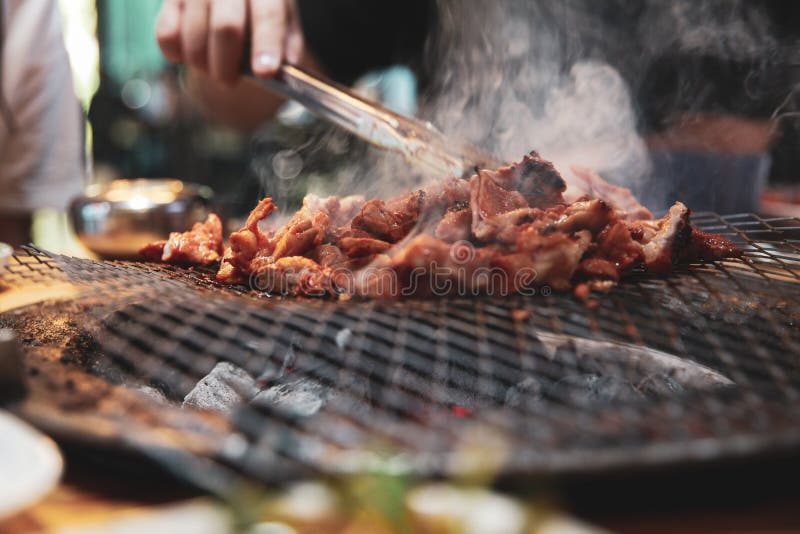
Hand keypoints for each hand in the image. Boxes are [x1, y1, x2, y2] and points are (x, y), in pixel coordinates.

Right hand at [156, 0, 305, 84]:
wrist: (233, 2)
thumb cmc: (262, 19)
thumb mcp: (285, 28)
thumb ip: (288, 46)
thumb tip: (283, 67)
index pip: (268, 15)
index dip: (266, 44)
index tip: (265, 72)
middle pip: (226, 27)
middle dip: (226, 65)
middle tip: (228, 82)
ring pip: (194, 33)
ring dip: (203, 63)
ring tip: (212, 67)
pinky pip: (166, 35)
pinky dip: (177, 55)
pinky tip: (189, 55)